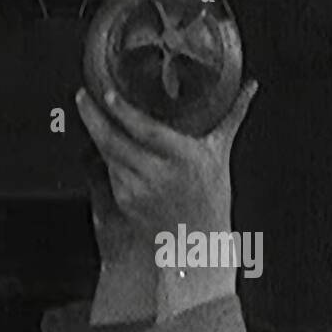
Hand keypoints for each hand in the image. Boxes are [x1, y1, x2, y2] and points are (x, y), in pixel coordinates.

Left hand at [75, 78, 258, 242]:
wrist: (197, 243)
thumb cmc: (211, 197)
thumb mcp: (220, 154)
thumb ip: (232, 116)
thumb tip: (250, 87)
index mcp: (184, 158)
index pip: (146, 130)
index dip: (122, 111)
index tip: (107, 93)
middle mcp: (159, 175)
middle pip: (114, 141)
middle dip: (93, 117)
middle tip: (82, 96)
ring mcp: (139, 190)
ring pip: (108, 155)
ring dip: (96, 133)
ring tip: (90, 112)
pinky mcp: (126, 202)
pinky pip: (110, 172)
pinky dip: (105, 156)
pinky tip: (105, 143)